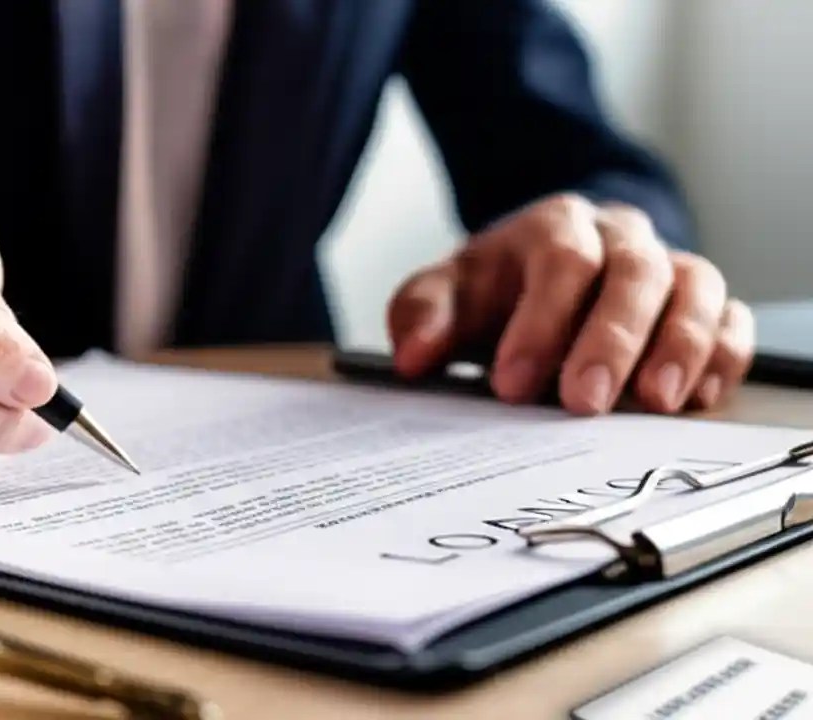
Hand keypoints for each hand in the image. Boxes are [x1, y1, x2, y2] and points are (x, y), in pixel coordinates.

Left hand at [386, 193, 753, 414]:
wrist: (542, 269)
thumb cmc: (496, 290)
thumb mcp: (445, 294)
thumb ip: (421, 317)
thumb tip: (413, 357)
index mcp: (556, 227)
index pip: (561, 260)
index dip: (540, 322)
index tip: (511, 384)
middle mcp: (621, 239)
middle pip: (635, 273)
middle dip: (611, 341)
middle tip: (584, 402)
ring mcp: (670, 268)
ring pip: (696, 288)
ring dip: (680, 347)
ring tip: (654, 403)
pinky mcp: (703, 305)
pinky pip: (733, 320)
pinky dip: (722, 357)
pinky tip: (695, 398)